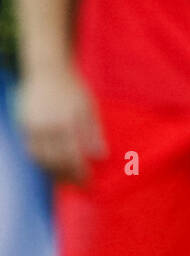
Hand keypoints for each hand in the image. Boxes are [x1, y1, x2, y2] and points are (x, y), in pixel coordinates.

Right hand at [14, 64, 107, 182]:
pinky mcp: (23, 125)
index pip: (73, 155)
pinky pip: (31, 150)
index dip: (79, 172)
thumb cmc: (72, 89)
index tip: (88, 182)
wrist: (47, 71)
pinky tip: (51, 166)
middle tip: (79, 185)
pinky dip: (41, 161)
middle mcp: (49, 125)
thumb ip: (93, 131)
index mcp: (68, 120)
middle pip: (56, 160)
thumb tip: (101, 156)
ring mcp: (33, 125)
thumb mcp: (88, 106)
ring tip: (66, 179)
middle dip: (68, 176)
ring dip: (53, 172)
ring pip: (41, 158)